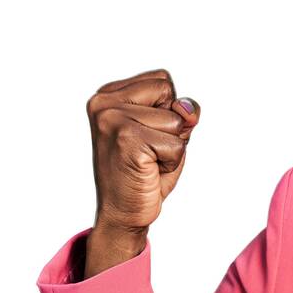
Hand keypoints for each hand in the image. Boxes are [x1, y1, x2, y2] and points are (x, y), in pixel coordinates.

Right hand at [82, 68, 199, 276]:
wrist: (123, 212)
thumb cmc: (145, 170)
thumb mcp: (168, 131)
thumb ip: (181, 111)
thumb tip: (187, 109)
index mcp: (108, 94)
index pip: (163, 80)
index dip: (168, 110)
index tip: (146, 133)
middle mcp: (104, 103)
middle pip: (171, 94)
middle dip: (172, 125)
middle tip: (148, 149)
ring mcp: (112, 120)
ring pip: (176, 121)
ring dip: (172, 146)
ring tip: (148, 160)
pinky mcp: (126, 139)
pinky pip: (176, 144)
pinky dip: (171, 162)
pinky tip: (148, 170)